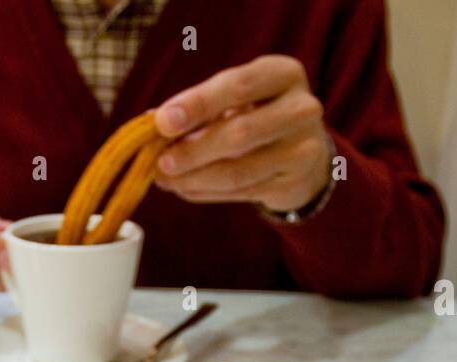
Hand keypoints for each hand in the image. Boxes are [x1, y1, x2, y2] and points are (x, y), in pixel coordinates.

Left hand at [154, 55, 331, 213]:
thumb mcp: (234, 100)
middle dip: (193, 150)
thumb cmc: (256, 115)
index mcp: (283, 74)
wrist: (303, 152)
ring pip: (240, 171)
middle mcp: (302, 109)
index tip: (163, 121)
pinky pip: (242, 192)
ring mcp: (304, 149)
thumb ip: (199, 109)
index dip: (198, 104)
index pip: (238, 86)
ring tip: (166, 180)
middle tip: (160, 162)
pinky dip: (206, 192)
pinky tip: (185, 189)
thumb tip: (152, 124)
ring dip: (195, 178)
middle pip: (241, 132)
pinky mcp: (295, 183)